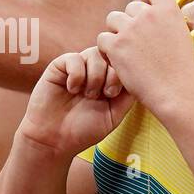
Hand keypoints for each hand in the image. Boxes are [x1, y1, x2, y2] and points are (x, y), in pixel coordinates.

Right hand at [17, 46, 135, 156]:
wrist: (54, 140)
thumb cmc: (83, 131)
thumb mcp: (114, 115)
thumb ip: (127, 96)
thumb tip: (138, 76)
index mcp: (108, 81)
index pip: (123, 63)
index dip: (123, 73)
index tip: (114, 94)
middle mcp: (94, 71)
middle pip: (111, 54)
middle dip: (111, 74)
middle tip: (104, 94)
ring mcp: (77, 68)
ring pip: (94, 53)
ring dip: (95, 76)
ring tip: (88, 95)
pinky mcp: (59, 67)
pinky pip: (73, 58)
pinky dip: (77, 74)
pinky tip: (72, 89)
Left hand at [97, 0, 193, 119]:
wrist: (178, 93)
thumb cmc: (183, 70)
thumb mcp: (184, 36)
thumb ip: (169, 21)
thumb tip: (160, 13)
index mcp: (168, 9)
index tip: (148, 15)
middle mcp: (148, 14)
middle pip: (130, 6)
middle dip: (131, 22)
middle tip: (138, 44)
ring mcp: (130, 29)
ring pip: (112, 19)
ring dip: (116, 33)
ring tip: (126, 51)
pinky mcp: (116, 46)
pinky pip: (102, 39)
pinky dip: (107, 50)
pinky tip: (117, 61)